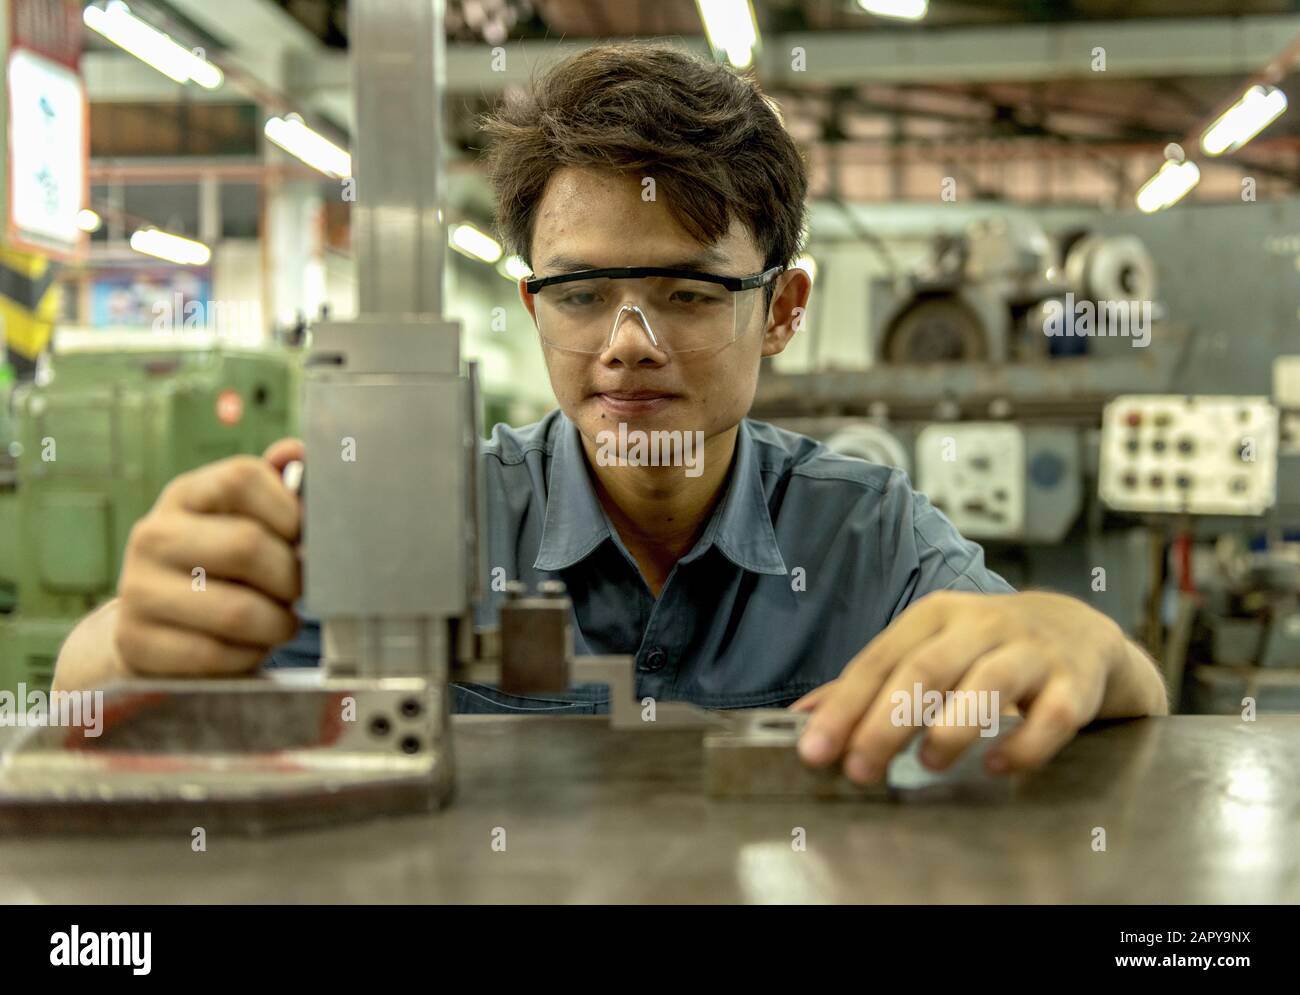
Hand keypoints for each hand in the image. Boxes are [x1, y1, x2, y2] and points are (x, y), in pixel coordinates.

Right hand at [113, 438, 303, 675]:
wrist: (157, 629)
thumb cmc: (221, 568)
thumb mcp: (243, 521)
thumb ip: (277, 488)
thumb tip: (297, 452)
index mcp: (185, 495)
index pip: (242, 477)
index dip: (290, 509)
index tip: (302, 537)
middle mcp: (153, 536)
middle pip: (247, 546)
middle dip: (292, 576)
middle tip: (299, 590)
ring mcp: (138, 590)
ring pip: (237, 610)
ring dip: (277, 622)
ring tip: (281, 620)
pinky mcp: (138, 643)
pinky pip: (215, 655)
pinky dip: (250, 655)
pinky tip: (252, 645)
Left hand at [790, 590, 1163, 781]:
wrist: (1081, 630)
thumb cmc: (987, 648)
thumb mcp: (928, 649)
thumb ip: (870, 684)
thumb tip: (801, 717)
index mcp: (935, 615)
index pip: (880, 659)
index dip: (845, 706)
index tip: (815, 750)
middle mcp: (981, 625)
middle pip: (925, 670)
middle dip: (885, 722)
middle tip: (860, 769)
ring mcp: (1030, 651)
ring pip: (987, 683)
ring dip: (952, 728)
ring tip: (925, 763)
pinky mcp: (1074, 683)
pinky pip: (1052, 716)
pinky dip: (1024, 745)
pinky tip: (996, 767)